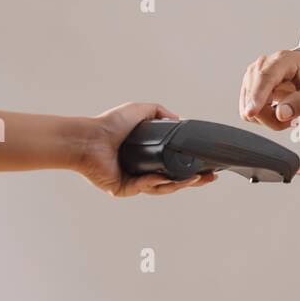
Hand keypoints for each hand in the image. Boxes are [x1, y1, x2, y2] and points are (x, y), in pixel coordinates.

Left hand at [77, 102, 217, 196]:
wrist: (88, 138)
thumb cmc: (108, 124)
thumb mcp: (140, 110)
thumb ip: (159, 112)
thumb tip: (179, 120)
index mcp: (147, 155)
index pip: (174, 164)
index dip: (191, 166)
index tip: (208, 166)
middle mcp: (142, 169)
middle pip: (173, 179)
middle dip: (193, 180)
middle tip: (210, 177)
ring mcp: (133, 181)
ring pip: (163, 187)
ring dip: (180, 184)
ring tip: (195, 178)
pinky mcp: (124, 189)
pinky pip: (145, 188)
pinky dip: (157, 182)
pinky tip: (164, 177)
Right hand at [241, 48, 299, 129]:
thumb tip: (281, 114)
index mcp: (283, 60)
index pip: (265, 77)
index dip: (257, 96)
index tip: (251, 112)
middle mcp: (263, 65)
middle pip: (254, 98)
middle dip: (272, 118)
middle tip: (294, 119)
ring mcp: (254, 76)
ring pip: (249, 108)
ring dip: (269, 119)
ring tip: (288, 111)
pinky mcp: (250, 87)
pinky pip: (250, 112)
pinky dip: (264, 117)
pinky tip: (278, 109)